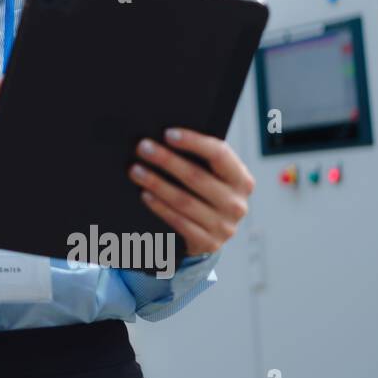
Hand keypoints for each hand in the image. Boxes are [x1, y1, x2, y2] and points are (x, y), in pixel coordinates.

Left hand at [126, 127, 254, 257]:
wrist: (211, 233)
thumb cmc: (204, 193)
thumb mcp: (212, 176)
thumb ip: (199, 159)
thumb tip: (163, 139)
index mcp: (241, 180)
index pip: (220, 155)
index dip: (193, 142)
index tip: (167, 134)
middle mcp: (237, 204)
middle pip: (196, 177)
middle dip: (166, 160)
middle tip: (143, 148)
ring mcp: (224, 226)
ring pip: (184, 201)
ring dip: (157, 184)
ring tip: (136, 171)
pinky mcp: (209, 243)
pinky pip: (179, 223)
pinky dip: (160, 208)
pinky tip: (145, 195)